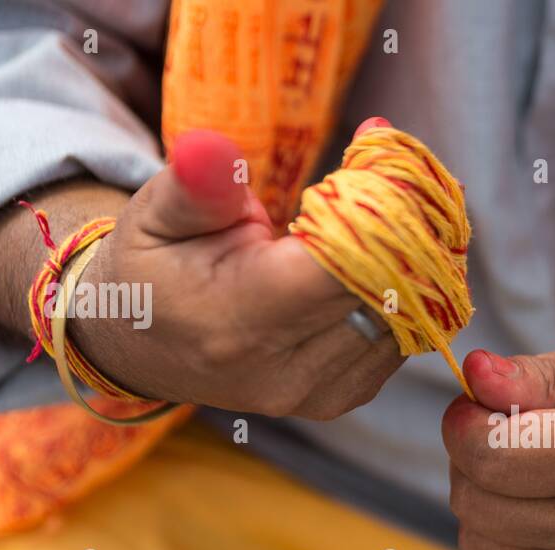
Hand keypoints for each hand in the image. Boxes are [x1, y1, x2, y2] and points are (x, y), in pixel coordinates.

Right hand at [70, 124, 403, 417]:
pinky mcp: (343, 396)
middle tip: (396, 168)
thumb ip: (198, 186)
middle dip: (401, 221)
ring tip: (385, 209)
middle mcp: (285, 371)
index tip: (376, 151)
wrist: (144, 346)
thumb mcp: (155, 215)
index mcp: (238, 322)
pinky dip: (399, 290)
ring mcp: (319, 393)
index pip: (342, 265)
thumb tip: (216, 149)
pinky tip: (376, 257)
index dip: (375, 205)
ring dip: (410, 256)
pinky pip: (401, 335)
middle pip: (383, 287)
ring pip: (404, 313)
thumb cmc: (153, 267)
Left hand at [441, 342, 554, 549]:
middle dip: (470, 457)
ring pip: (480, 546)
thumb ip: (540, 374)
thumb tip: (473, 375)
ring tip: (518, 471)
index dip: (465, 422)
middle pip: (478, 501)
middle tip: (502, 431)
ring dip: (478, 502)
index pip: (492, 456)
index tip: (479, 403)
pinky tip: (521, 515)